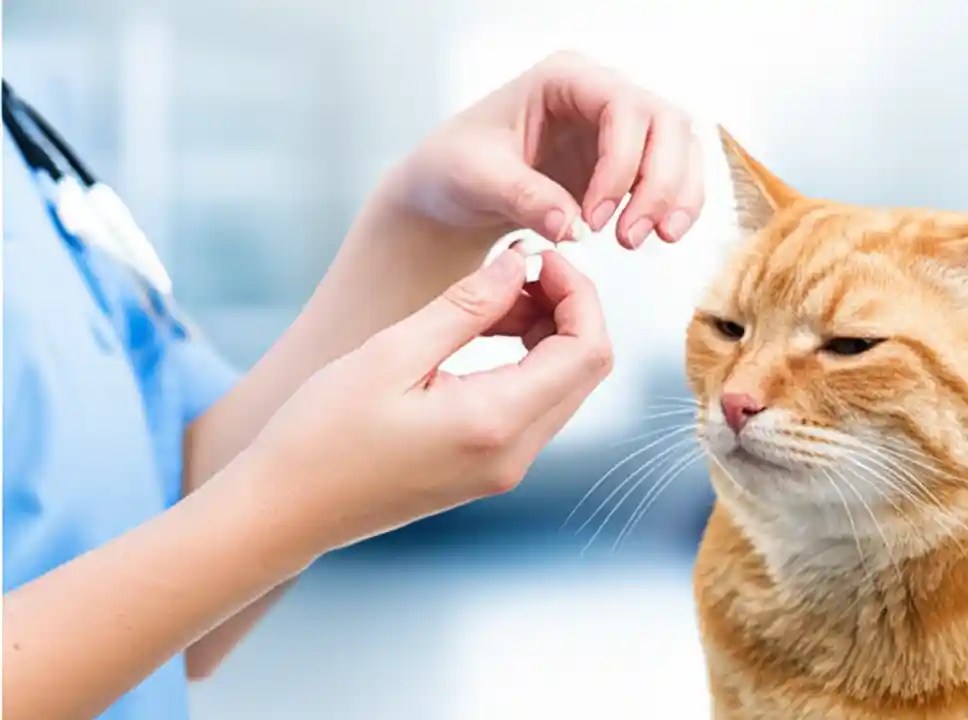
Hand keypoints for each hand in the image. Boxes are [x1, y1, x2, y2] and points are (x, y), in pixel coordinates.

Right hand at [233, 249, 611, 555]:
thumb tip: (522, 263)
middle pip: (587, 368)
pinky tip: (481, 333)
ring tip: (490, 297)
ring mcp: (506, 469)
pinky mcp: (489, 471)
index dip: (579, 293)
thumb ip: (467, 306)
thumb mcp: (392, 353)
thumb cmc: (322, 432)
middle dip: (567, 307)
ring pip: (564, 386)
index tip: (539, 255)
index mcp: (496, 423)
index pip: (587, 350)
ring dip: (545, 333)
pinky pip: (534, 407)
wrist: (285, 511)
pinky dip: (526, 362)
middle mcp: (515, 455)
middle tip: (517, 267)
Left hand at [394, 51, 704, 248]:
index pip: (622, 107)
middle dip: (660, 184)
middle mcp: (601, 93)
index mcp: (564, 78)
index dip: (621, 164)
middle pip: (666, 123)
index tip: (595, 220)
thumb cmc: (457, 168)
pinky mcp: (629, 160)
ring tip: (655, 241)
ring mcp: (620, 126)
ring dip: (677, 197)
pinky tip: (659, 236)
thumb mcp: (477, 180)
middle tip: (630, 239)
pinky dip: (676, 206)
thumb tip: (573, 226)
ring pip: (681, 148)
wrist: (455, 191)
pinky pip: (674, 175)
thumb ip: (524, 197)